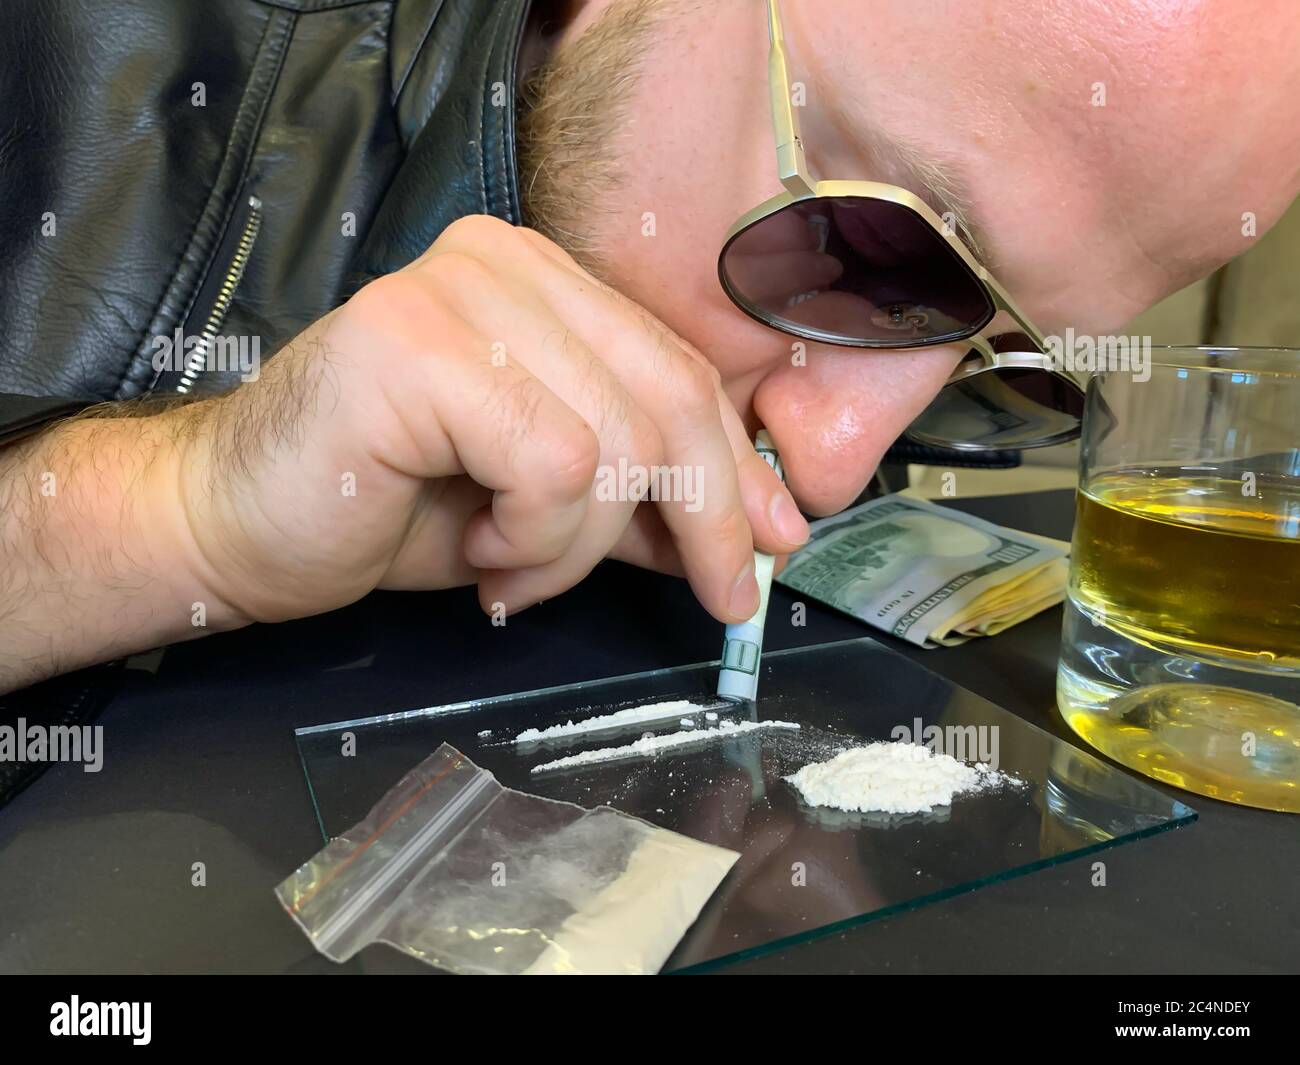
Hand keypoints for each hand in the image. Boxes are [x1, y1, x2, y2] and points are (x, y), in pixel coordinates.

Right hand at [171, 215, 808, 628]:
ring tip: (511, 570)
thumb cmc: (387, 510)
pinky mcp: (415, 343)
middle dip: (704, 519)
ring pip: (615, 442)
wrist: (239, 527)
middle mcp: (505, 264)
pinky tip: (478, 551)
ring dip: (578, 546)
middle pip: (668, 397)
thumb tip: (751, 529)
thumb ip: (639, 502)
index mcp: (542, 281)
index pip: (679, 370)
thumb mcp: (547, 508)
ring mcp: (458, 292)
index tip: (765, 547)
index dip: (736, 469)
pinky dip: (535, 538)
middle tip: (711, 599)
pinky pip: (553, 465)